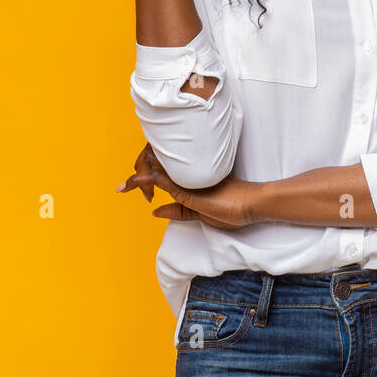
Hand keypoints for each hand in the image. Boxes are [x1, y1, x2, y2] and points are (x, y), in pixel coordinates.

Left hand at [116, 142, 262, 229]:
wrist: (251, 203)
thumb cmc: (232, 207)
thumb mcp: (198, 214)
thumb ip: (178, 211)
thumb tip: (154, 212)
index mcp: (188, 177)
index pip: (161, 168)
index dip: (145, 173)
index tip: (130, 185)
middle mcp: (186, 172)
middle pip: (155, 161)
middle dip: (137, 171)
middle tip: (125, 187)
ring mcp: (188, 175)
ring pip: (155, 165)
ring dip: (138, 175)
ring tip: (125, 186)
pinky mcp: (189, 184)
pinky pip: (160, 178)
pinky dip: (143, 180)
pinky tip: (133, 183)